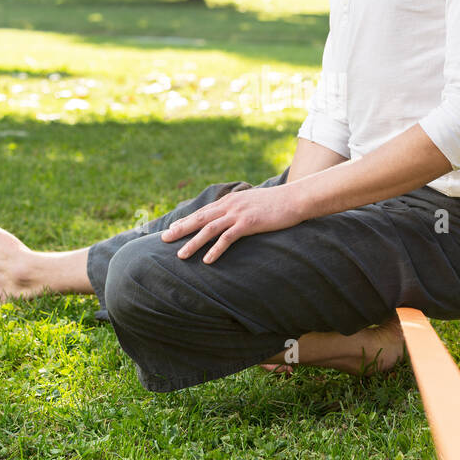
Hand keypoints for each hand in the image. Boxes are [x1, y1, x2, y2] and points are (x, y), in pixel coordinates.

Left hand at [159, 184, 303, 263]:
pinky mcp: (248, 223)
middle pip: (200, 218)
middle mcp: (230, 205)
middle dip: (181, 229)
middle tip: (164, 239)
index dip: (186, 220)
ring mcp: (238, 214)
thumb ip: (241, 209)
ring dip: (193, 242)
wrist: (296, 198)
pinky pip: (227, 238)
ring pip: (209, 229)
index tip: (172, 228)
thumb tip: (234, 219)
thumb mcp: (254, 203)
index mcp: (230, 200)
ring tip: (181, 256)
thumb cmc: (278, 203)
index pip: (203, 211)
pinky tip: (207, 260)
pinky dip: (216, 249)